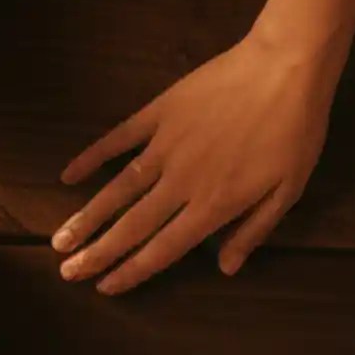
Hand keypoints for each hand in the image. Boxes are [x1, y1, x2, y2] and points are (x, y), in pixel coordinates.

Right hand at [52, 29, 342, 293]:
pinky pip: (117, 140)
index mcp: (214, 204)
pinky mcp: (157, 115)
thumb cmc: (295, 130)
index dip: (132, 271)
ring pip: (116, 191)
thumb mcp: (289, 188)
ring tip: (59, 239)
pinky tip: (67, 174)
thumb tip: (227, 268)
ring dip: (86, 218)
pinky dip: (90, 157)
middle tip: (66, 273)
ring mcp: (164, 147)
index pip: (164, 248)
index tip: (104, 287)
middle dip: (96, 253)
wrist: (285, 66)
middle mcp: (180, 182)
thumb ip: (254, 230)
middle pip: (131, 226)